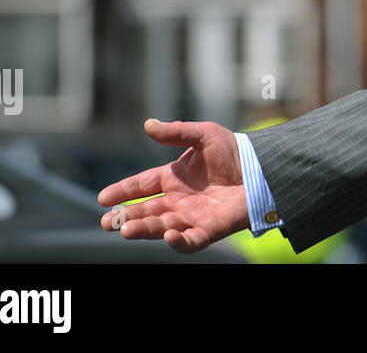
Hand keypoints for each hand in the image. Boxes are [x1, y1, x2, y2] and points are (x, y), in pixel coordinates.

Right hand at [98, 118, 248, 252]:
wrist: (264, 168)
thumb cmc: (235, 151)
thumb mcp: (205, 134)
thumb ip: (177, 131)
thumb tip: (147, 125)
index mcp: (174, 177)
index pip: (142, 185)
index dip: (122, 191)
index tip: (102, 198)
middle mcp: (179, 199)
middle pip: (146, 210)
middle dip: (125, 216)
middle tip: (108, 222)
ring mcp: (193, 216)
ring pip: (161, 227)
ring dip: (143, 229)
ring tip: (125, 229)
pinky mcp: (209, 229)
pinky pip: (190, 241)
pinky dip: (178, 241)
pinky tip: (168, 235)